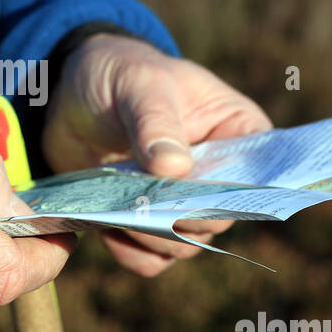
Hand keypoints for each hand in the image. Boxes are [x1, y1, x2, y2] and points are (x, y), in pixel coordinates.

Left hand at [40, 34, 272, 275]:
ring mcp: (183, 203)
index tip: (202, 194)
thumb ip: (156, 123)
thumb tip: (175, 169)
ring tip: (122, 209)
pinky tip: (109, 227)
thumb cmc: (120, 74)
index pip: (261, 175)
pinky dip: (131, 251)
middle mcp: (218, 176)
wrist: (70, 93)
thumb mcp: (140, 85)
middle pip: (220, 218)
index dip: (240, 193)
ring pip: (186, 245)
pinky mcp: (147, 223)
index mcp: (238, 133)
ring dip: (154, 237)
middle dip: (183, 216)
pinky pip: (151, 258)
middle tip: (147, 201)